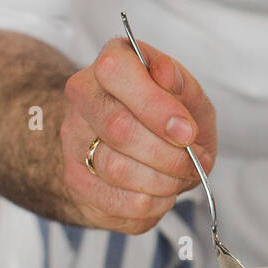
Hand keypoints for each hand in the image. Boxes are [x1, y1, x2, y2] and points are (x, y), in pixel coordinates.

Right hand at [60, 37, 216, 233]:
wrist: (139, 151)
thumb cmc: (168, 119)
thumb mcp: (189, 96)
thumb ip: (182, 85)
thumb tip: (166, 74)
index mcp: (111, 63)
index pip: (116, 73)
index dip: (156, 107)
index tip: (187, 132)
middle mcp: (84, 98)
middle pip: (118, 128)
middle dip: (169, 154)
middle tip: (194, 163)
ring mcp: (73, 141)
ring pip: (116, 169)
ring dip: (163, 182)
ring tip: (181, 178)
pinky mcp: (76, 181)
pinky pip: (116, 202)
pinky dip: (152, 204)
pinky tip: (162, 193)